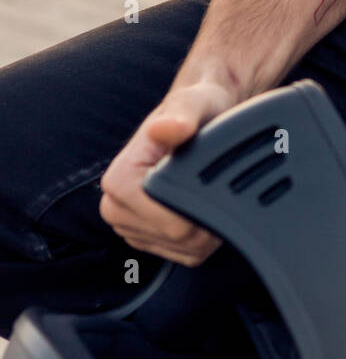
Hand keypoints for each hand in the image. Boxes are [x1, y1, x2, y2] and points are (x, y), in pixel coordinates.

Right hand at [99, 79, 235, 265]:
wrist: (194, 119)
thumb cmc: (195, 110)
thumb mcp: (193, 105)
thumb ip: (182, 116)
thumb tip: (165, 128)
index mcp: (118, 182)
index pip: (172, 222)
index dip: (204, 208)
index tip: (214, 182)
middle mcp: (115, 209)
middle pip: (179, 238)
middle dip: (208, 218)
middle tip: (217, 182)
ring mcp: (130, 228)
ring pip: (186, 249)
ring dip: (209, 227)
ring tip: (209, 190)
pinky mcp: (147, 240)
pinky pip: (187, 254)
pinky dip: (205, 237)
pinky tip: (204, 207)